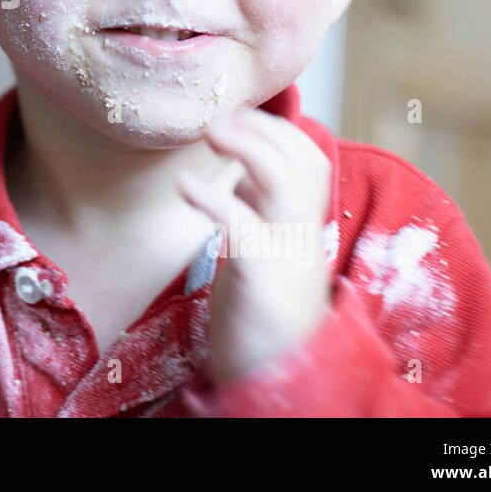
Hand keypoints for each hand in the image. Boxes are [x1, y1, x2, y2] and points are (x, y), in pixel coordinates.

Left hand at [176, 106, 332, 385]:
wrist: (274, 377)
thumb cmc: (262, 312)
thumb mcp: (264, 250)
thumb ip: (260, 209)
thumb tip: (243, 166)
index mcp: (303, 226)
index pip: (306, 158)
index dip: (273, 129)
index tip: (235, 114)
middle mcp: (302, 234)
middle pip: (301, 159)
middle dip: (260, 128)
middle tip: (217, 115)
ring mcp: (286, 253)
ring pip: (285, 180)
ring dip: (247, 146)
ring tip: (210, 130)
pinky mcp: (261, 277)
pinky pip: (243, 226)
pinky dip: (212, 199)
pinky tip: (184, 186)